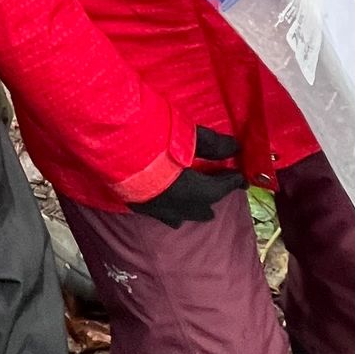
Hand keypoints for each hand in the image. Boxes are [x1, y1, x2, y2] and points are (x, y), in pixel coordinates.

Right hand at [129, 128, 243, 224]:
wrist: (112, 152)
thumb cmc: (153, 142)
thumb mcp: (187, 137)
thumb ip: (212, 144)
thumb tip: (235, 148)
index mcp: (194, 191)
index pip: (222, 188)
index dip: (234, 181)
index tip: (242, 177)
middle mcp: (179, 206)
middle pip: (204, 207)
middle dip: (215, 198)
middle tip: (222, 186)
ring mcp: (158, 210)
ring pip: (183, 216)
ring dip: (194, 209)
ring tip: (201, 204)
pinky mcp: (140, 208)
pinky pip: (163, 214)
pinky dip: (173, 211)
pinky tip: (171, 207)